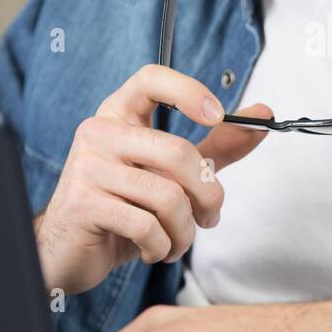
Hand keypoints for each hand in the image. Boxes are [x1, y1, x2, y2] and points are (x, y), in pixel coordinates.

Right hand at [34, 63, 271, 295]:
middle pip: (177, 152)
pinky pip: (146, 224)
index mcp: (119, 115)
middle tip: (210, 217)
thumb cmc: (122, 208)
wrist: (68, 253)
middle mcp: (99, 132)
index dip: (188, 90)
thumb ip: (215, 146)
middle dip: (208, 195)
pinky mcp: (83, 203)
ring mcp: (87, 166)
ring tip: (176, 241)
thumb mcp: (171, 175)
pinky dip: (161, 246)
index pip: (151, 79)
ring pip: (167, 196)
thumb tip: (263, 115)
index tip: (218, 114)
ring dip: (185, 231)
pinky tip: (153, 250)